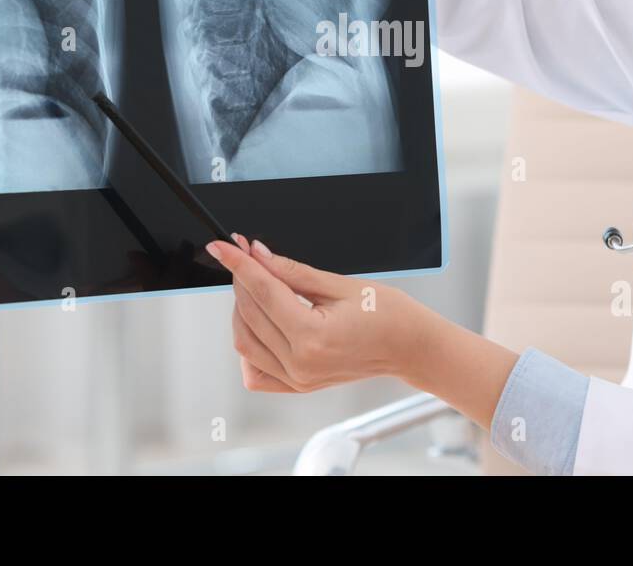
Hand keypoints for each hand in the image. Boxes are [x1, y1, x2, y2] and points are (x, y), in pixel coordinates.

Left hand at [205, 234, 424, 392]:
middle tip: (245, 254)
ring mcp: (298, 379)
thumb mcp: (339, 284)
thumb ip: (292, 271)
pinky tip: (261, 324)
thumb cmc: (387, 314)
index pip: (262, 292)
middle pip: (250, 315)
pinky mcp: (298, 386)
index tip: (223, 246)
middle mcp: (300, 364)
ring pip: (245, 342)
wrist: (410, 346)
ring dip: (242, 309)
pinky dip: (249, 345)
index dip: (239, 263)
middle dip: (242, 280)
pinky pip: (256, 371)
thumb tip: (258, 255)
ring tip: (257, 285)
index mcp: (313, 337)